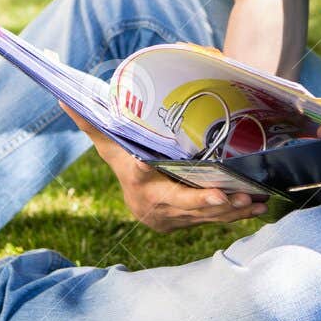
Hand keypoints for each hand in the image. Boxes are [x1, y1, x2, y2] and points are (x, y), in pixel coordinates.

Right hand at [58, 101, 268, 232]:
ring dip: (230, 210)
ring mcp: (173, 219)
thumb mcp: (109, 141)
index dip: (151, 174)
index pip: (140, 175)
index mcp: (135, 180)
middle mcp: (152, 205)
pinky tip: (258, 207)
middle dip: (206, 202)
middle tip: (228, 196)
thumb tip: (62, 96)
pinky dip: (237, 215)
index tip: (174, 174)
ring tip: (253, 199)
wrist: (137, 195)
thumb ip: (90, 121)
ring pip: (203, 215)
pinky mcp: (190, 224)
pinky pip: (215, 220)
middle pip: (181, 203)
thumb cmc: (124, 157)